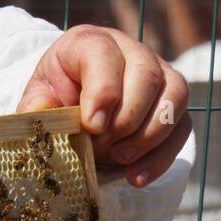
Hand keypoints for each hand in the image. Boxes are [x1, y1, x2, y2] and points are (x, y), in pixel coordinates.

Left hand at [17, 25, 190, 188]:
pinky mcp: (173, 103)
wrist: (73, 108)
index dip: (103, 91)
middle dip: (126, 119)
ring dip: (148, 136)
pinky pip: (182, 126)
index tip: (92, 126)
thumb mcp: (38, 102)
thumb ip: (38, 110)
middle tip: (102, 147)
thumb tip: (48, 120)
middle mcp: (130, 51)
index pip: (104, 53)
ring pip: (175, 96)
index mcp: (89, 43)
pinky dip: (161, 156)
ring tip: (120, 160)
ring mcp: (159, 74)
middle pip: (146, 75)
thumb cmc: (54, 101)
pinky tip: (136, 177)